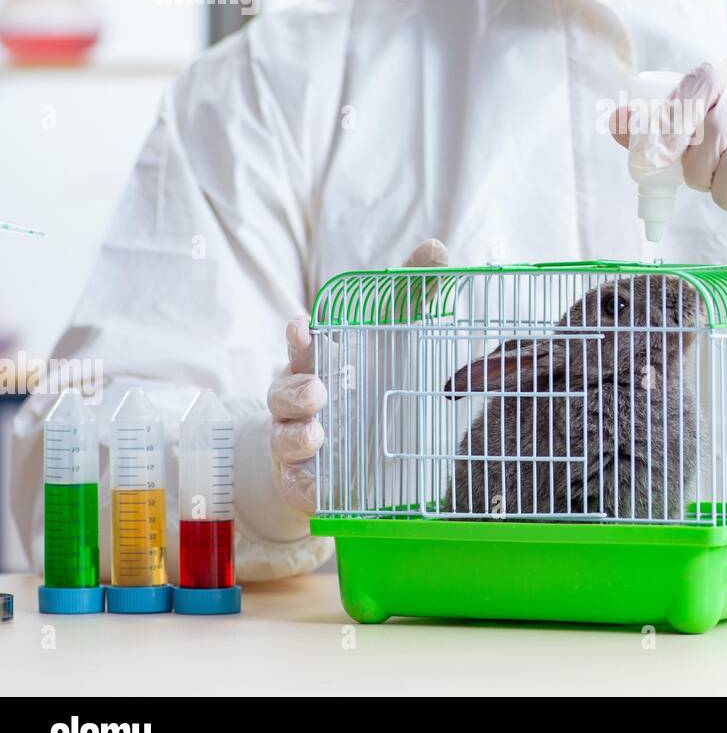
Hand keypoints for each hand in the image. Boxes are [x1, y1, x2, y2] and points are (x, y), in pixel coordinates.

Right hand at [267, 238, 449, 512]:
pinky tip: (317, 485)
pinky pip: (297, 484)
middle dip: (296, 390)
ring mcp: (295, 441)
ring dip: (297, 436)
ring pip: (285, 437)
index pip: (304, 346)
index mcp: (316, 363)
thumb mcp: (390, 339)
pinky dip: (304, 484)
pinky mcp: (303, 481)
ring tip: (317, 434)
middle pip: (284, 391)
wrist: (339, 455)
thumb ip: (412, 295)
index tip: (303, 326)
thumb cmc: (361, 383)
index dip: (300, 337)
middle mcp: (298, 400)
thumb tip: (436, 247)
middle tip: (318, 391)